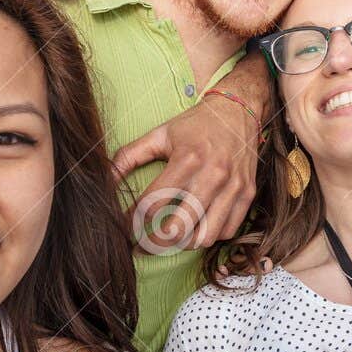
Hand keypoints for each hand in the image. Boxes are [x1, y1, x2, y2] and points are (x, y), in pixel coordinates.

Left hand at [113, 93, 258, 252]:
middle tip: (144, 242)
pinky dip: (209, 235)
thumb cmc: (195, 124)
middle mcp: (212, 176)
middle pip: (178, 229)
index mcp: (187, 159)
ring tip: (172, 235)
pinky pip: (227, 231)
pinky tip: (197, 226)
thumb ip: (128, 156)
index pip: (152, 204)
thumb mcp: (159, 134)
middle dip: (155, 241)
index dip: (132, 220)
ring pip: (204, 237)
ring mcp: (232, 187)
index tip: (124, 224)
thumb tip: (104, 180)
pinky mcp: (247, 194)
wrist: (239, 109)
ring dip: (184, 242)